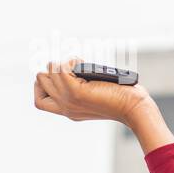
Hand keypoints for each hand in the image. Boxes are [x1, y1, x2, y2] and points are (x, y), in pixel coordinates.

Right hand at [33, 57, 154, 125]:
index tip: (60, 76)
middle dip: (54, 69)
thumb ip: (79, 89)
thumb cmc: (121, 98)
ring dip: (64, 63)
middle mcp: (64, 108)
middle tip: (75, 70)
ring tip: (81, 66)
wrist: (133, 107)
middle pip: (40, 81)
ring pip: (48, 72)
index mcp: (68, 111)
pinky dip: (71, 61)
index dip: (45, 85)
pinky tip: (83, 64)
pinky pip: (60, 68)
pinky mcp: (75, 91)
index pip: (39, 101)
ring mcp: (67, 100)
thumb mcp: (94, 96)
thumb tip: (73, 68)